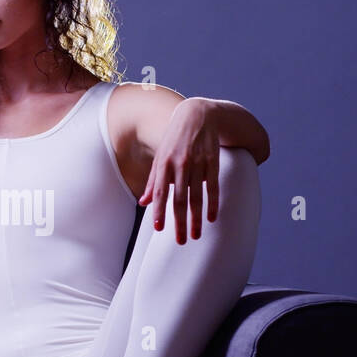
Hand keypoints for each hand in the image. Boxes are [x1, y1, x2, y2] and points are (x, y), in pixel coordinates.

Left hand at [136, 101, 220, 244]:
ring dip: (196, 218)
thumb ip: (153, 181)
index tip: (159, 228)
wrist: (198, 115)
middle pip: (180, 198)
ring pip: (197, 196)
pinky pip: (213, 187)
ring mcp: (198, 163)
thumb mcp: (160, 156)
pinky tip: (211, 218)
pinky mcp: (213, 161)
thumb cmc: (175, 140)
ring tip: (196, 235)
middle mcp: (180, 164)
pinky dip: (213, 203)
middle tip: (181, 241)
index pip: (161, 192)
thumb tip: (143, 203)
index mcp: (164, 163)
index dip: (159, 210)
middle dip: (180, 222)